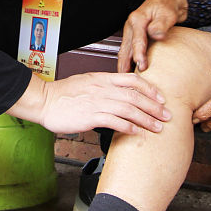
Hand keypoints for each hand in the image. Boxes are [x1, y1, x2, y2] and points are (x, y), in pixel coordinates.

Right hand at [7, 71, 171, 135]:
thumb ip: (103, 87)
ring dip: (147, 119)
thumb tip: (118, 96)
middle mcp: (103, 88)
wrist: (44, 101)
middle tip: (167, 116)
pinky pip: (115, 121)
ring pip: (130, 109)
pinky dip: (129, 127)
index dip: (150, 88)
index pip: (132, 79)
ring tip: (157, 128)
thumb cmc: (63, 95)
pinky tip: (136, 132)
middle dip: (154, 107)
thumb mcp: (86, 83)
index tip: (160, 98)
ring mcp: (97, 102)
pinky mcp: (91, 116)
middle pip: (136, 96)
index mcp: (102, 79)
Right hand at [118, 0, 187, 72]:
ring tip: (124, 77)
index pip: (137, 40)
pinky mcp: (135, 35)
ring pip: (125, 49)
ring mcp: (132, 30)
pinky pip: (129, 49)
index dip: (139, 54)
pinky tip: (129, 69)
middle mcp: (131, 25)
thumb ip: (160, 24)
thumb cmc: (167, 5)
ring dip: (124, 63)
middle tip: (126, 78)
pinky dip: (127, 59)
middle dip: (125, 63)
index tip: (142, 66)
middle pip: (126, 47)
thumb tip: (156, 35)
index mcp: (137, 19)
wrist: (169, 0)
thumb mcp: (167, 13)